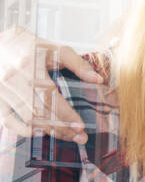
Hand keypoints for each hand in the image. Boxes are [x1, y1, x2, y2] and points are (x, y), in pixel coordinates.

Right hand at [0, 27, 99, 142]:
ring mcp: (2, 89)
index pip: (49, 96)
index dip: (65, 114)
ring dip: (48, 130)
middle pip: (40, 111)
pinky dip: (23, 130)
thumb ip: (78, 63)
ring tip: (66, 136)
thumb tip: (98, 79)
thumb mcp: (55, 49)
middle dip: (61, 127)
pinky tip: (39, 133)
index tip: (80, 127)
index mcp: (29, 65)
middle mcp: (13, 78)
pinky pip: (8, 120)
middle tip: (79, 137)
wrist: (1, 44)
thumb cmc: (30, 47)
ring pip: (27, 118)